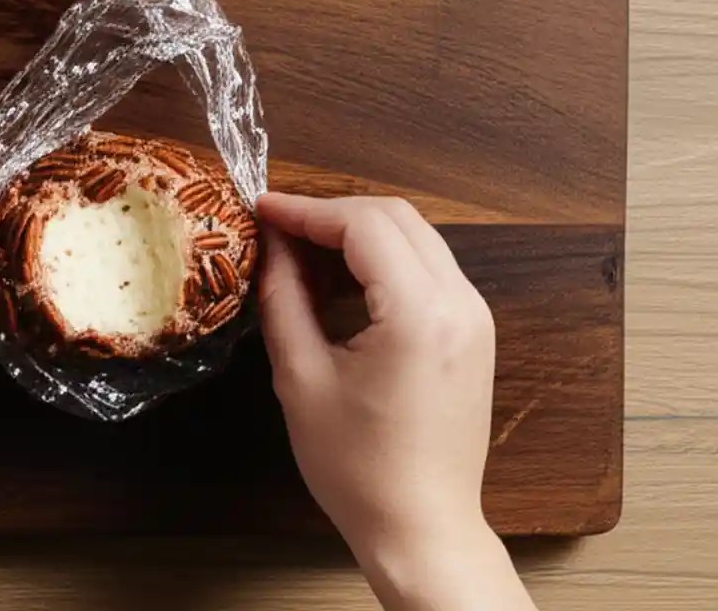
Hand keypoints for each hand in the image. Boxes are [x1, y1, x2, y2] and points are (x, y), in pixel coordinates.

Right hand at [257, 194, 535, 610]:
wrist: (422, 526)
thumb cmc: (356, 467)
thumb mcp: (301, 378)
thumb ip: (284, 300)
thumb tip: (272, 246)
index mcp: (419, 315)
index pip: (363, 224)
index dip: (306, 209)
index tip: (261, 209)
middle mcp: (460, 303)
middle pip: (396, 217)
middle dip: (332, 213)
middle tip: (277, 228)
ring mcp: (474, 316)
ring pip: (415, 237)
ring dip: (358, 234)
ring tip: (301, 255)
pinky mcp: (473, 332)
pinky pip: (427, 269)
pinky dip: (382, 261)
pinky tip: (340, 283)